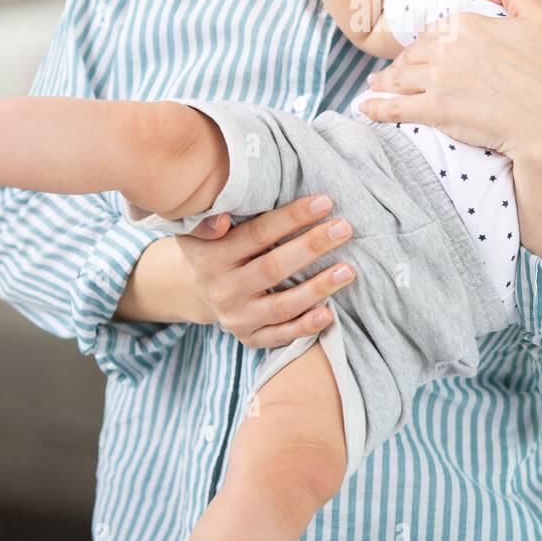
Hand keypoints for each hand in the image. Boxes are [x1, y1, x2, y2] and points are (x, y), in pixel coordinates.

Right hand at [171, 195, 355, 347]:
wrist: (194, 291)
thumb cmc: (210, 247)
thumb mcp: (195, 229)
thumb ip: (207, 221)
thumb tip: (222, 220)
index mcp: (212, 257)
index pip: (258, 234)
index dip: (292, 218)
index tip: (324, 202)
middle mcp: (223, 290)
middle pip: (273, 268)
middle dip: (311, 247)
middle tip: (344, 229)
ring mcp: (237, 318)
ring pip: (282, 305)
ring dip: (318, 288)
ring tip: (347, 270)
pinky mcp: (250, 338)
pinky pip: (281, 335)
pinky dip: (306, 326)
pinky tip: (329, 313)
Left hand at [356, 0, 541, 157]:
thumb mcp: (541, 18)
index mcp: (466, 24)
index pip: (433, 30)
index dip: (426, 43)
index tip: (422, 54)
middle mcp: (447, 48)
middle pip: (412, 53)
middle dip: (401, 63)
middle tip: (393, 73)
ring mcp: (438, 80)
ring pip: (399, 78)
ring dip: (383, 82)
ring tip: (375, 86)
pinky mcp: (435, 111)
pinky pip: (395, 108)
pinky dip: (376, 107)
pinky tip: (364, 108)